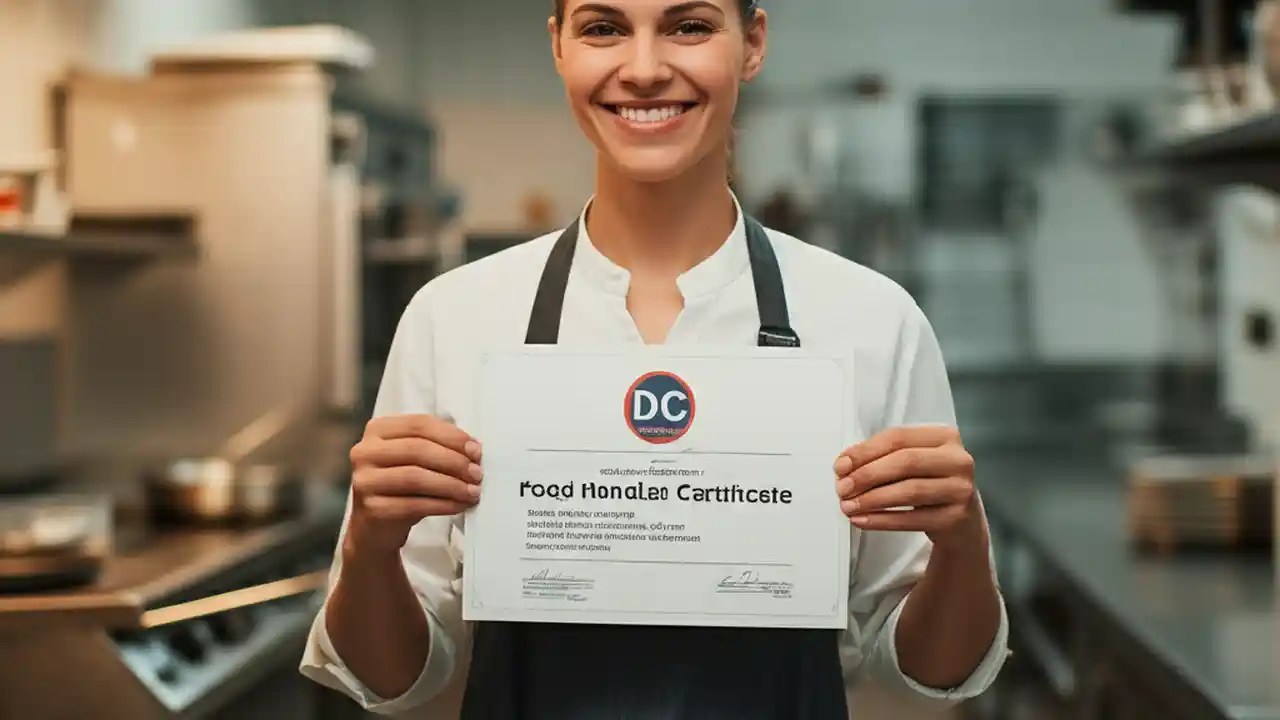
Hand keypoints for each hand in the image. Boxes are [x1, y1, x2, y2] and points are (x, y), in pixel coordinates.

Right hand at [345, 414, 483, 557]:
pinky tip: (459, 506)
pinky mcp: (371, 508)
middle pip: (417, 449)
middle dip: (454, 461)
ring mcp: (364, 480)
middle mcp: (364, 451)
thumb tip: (474, 449)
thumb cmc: (401, 487)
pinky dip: (442, 505)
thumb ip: (437, 447)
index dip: (451, 436)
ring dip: (451, 484)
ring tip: (473, 491)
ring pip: (415, 477)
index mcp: (377, 430)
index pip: (419, 424)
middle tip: (477, 473)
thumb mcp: (414, 460)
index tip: (476, 450)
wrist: (375, 528)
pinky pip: (413, 505)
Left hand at [833, 426, 983, 550]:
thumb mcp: (913, 465)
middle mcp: (958, 460)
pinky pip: (912, 519)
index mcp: (945, 437)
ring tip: (848, 506)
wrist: (963, 524)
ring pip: (909, 491)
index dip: (865, 451)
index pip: (899, 437)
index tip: (841, 465)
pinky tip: (862, 520)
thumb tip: (845, 464)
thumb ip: (881, 457)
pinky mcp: (956, 518)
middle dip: (867, 475)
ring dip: (872, 499)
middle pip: (906, 462)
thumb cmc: (931, 486)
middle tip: (842, 488)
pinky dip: (882, 520)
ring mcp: (961, 489)